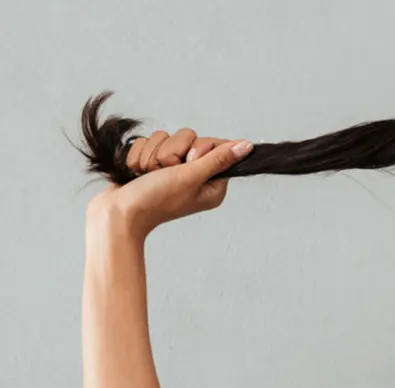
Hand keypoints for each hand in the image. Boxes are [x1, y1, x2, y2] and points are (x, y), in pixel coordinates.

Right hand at [86, 131, 252, 240]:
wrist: (116, 213)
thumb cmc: (155, 200)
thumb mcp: (191, 177)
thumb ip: (218, 159)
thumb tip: (248, 146)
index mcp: (213, 183)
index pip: (215, 145)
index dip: (199, 148)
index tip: (188, 162)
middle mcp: (195, 175)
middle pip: (189, 137)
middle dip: (172, 152)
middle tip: (165, 173)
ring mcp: (172, 169)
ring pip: (166, 137)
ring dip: (153, 155)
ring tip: (149, 175)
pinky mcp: (152, 163)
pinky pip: (148, 141)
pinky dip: (140, 156)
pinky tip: (137, 173)